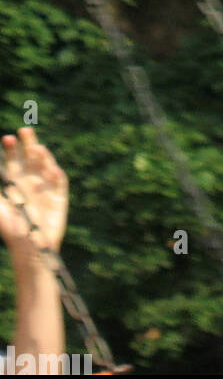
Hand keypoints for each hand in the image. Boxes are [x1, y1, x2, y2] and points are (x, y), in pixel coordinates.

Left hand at [0, 129, 68, 255]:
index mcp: (15, 183)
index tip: (8, 138)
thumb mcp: (0, 207)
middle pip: (31, 157)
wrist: (30, 247)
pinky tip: (51, 168)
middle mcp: (31, 181)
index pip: (14, 160)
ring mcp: (46, 187)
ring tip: (36, 148)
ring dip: (43, 156)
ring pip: (46, 165)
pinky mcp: (59, 196)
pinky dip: (57, 174)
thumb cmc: (12, 228)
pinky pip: (60, 181)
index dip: (12, 149)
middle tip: (24, 131)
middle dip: (28, 143)